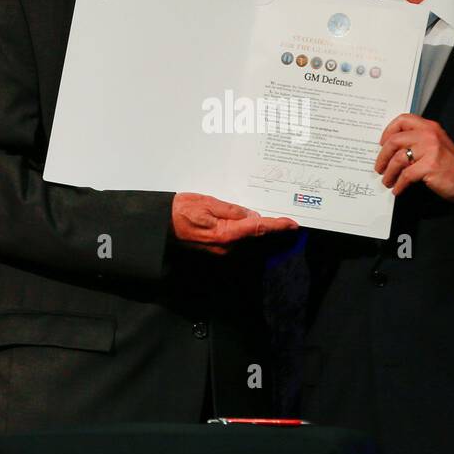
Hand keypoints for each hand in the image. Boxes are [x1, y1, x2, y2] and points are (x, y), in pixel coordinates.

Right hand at [171, 193, 297, 254]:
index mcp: (226, 233)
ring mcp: (222, 250)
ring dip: (258, 231)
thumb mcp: (208, 202)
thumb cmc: (181, 211)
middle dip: (270, 228)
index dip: (277, 226)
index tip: (292, 224)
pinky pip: (238, 241)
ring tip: (269, 221)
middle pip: (256, 237)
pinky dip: (246, 233)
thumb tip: (251, 214)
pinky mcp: (218, 250)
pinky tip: (248, 224)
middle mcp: (226, 246)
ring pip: (248, 239)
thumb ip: (232, 210)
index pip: (258, 229)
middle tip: (285, 221)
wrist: (161, 225)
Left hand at [375, 113, 453, 200]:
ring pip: (398, 159)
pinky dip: (399, 184)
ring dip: (389, 172)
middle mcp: (429, 135)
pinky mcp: (430, 166)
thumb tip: (392, 149)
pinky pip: (406, 175)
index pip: (403, 120)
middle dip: (383, 156)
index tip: (382, 143)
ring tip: (387, 181)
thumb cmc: (451, 165)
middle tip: (379, 167)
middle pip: (395, 140)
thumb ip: (418, 141)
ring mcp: (430, 150)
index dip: (388, 131)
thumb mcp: (436, 145)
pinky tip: (398, 189)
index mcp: (430, 127)